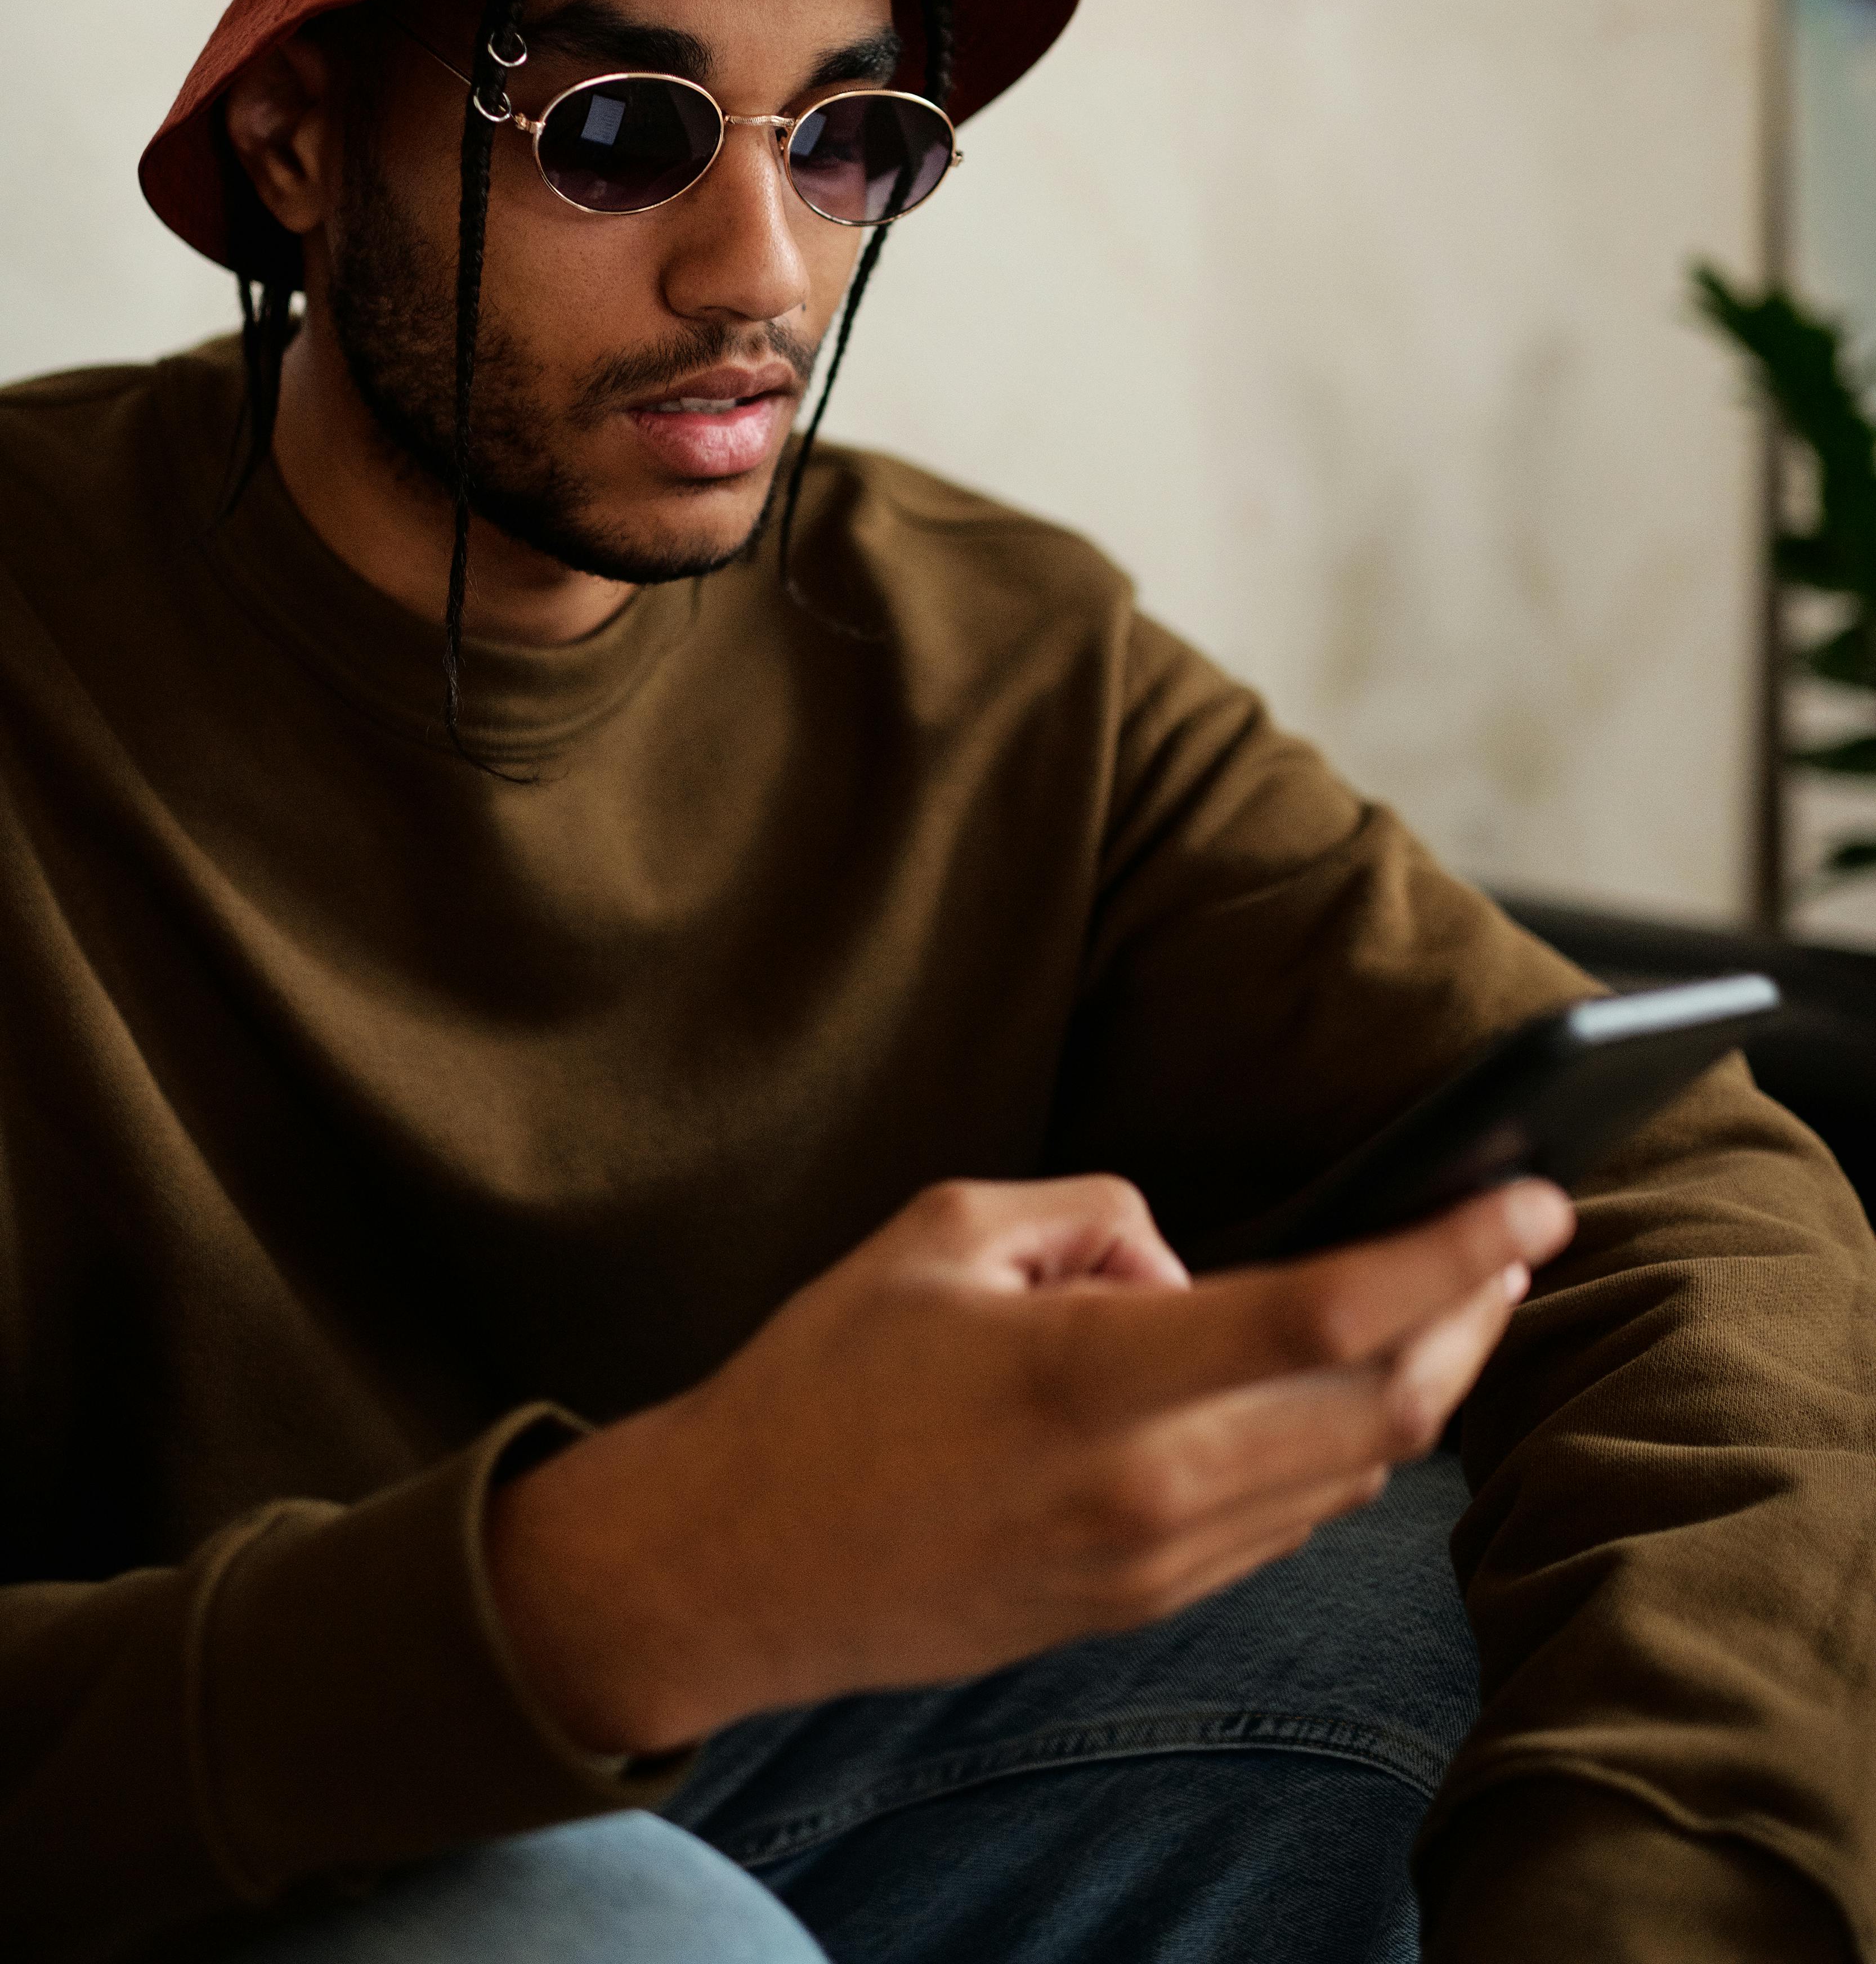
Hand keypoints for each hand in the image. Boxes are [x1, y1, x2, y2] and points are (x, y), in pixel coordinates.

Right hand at [484, 1171, 1573, 1753]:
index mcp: (1094, 1379)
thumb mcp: (943, 1231)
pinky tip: (1335, 1388)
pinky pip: (1286, 1520)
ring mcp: (1151, 1567)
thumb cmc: (818, 1383)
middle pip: (1386, 1410)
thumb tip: (1180, 1259)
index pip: (1329, 1314)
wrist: (729, 1567)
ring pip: (1353, 1474)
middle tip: (1513, 1240)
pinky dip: (1342, 1446)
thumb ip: (1091, 1219)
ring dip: (1419, 1383)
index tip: (1531, 1201)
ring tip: (1442, 1299)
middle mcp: (1147, 1489)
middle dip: (1474, 1317)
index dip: (1451, 1254)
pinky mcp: (1136, 1609)